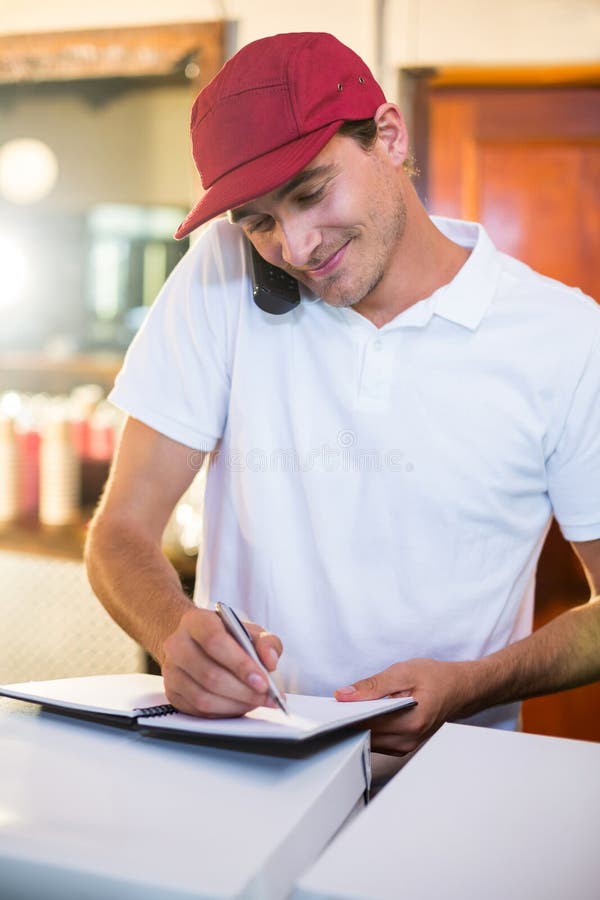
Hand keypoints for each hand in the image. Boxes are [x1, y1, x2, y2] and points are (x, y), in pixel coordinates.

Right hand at [161, 607, 282, 717]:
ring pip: (202, 697)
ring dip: (235, 704)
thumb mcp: (251, 631)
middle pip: (209, 674)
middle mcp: (177, 644)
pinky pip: (198, 711)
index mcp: (196, 622)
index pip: (215, 641)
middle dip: (243, 691)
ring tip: (256, 701)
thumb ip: (266, 642)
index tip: (263, 681)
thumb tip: (270, 662)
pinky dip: (223, 713)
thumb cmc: (227, 637)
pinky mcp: (172, 693)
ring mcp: (171, 670)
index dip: (240, 664)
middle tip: (266, 696)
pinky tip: (240, 706)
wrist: (197, 643)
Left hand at [334, 658, 473, 754]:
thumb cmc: (437, 678)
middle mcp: (408, 740)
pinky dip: (369, 726)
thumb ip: (373, 685)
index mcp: (410, 722)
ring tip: (352, 704)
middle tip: (339, 702)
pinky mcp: (403, 745)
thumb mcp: (404, 672)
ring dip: (359, 722)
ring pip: (370, 738)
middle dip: (350, 718)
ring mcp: (406, 746)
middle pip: (366, 733)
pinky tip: (366, 712)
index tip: (334, 705)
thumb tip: (344, 694)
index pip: (366, 723)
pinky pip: (378, 739)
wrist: (460, 689)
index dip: (347, 714)